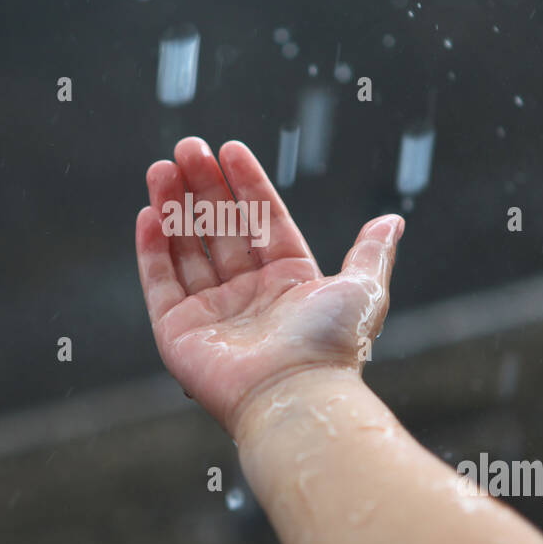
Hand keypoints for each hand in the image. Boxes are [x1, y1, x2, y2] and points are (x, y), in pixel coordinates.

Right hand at [134, 137, 404, 437]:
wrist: (295, 395)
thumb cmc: (331, 345)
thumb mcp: (363, 289)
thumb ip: (371, 251)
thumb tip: (393, 219)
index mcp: (290, 283)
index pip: (263, 221)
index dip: (247, 185)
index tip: (231, 149)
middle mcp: (249, 296)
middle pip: (220, 230)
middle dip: (204, 187)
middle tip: (188, 148)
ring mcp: (211, 314)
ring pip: (186, 249)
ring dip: (173, 207)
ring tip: (162, 168)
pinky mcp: (178, 332)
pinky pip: (160, 283)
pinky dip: (152, 249)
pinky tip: (149, 214)